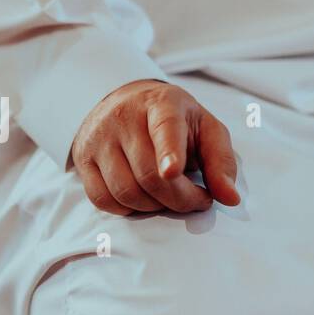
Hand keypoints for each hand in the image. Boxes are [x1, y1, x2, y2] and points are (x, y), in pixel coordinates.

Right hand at [69, 79, 240, 215]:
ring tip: (168, 198)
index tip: (173, 171)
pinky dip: (126, 210)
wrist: (127, 104)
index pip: (164, 128)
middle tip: (195, 200)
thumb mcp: (205, 129)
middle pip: (149, 174)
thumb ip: (221, 162)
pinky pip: (103, 199)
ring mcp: (99, 138)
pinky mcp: (84, 159)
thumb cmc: (175, 122)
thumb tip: (229, 198)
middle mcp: (124, 117)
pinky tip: (142, 199)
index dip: (169, 152)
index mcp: (162, 104)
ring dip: (153, 207)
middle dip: (179, 199)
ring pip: (125, 191)